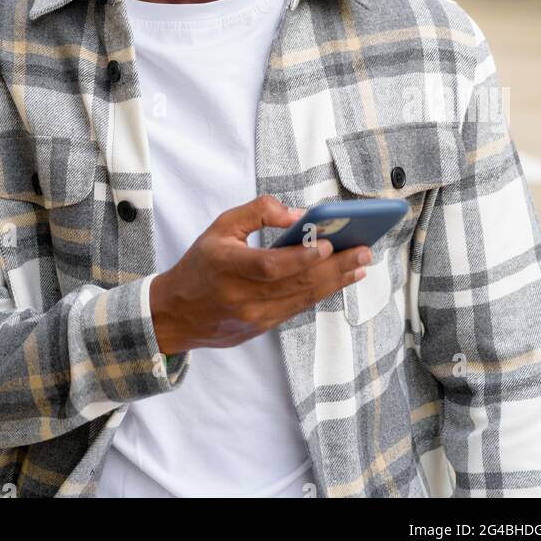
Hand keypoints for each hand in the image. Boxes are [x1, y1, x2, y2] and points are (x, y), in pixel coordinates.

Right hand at [149, 194, 372, 354]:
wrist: (177, 313)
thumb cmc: (200, 264)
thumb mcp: (221, 227)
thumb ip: (257, 213)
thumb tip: (296, 214)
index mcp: (229, 266)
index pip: (271, 265)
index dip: (302, 256)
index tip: (330, 243)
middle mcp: (244, 296)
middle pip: (297, 283)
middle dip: (335, 266)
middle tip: (364, 250)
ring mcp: (255, 316)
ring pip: (303, 298)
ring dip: (336, 281)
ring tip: (361, 264)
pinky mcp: (263, 327)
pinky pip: (298, 308)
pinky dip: (321, 293)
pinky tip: (339, 281)